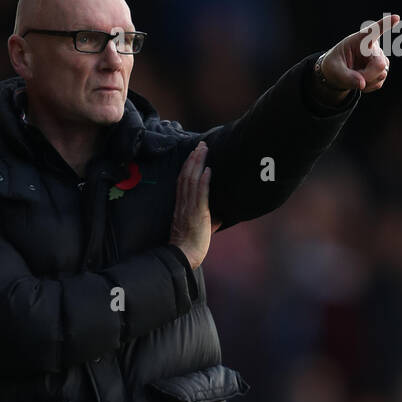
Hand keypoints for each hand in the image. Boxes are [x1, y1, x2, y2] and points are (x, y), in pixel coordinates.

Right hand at [169, 141, 220, 269]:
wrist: (183, 256)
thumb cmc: (189, 247)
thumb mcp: (198, 230)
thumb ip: (208, 221)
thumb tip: (220, 218)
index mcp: (181, 206)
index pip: (183, 181)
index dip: (188, 166)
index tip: (193, 154)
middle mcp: (183, 204)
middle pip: (187, 176)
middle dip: (193, 159)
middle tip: (200, 145)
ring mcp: (190, 208)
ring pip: (192, 180)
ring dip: (199, 164)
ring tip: (204, 150)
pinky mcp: (198, 214)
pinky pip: (200, 194)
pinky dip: (204, 181)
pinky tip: (208, 170)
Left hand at [319, 13, 397, 93]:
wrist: (337, 73)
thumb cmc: (335, 65)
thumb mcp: (334, 71)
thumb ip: (346, 77)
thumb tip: (362, 84)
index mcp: (360, 39)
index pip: (374, 30)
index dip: (386, 24)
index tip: (396, 18)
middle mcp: (373, 47)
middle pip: (380, 63)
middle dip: (368, 75)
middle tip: (356, 79)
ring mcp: (379, 58)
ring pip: (381, 73)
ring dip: (368, 81)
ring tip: (355, 77)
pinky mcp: (382, 70)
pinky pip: (379, 82)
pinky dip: (369, 86)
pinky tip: (361, 81)